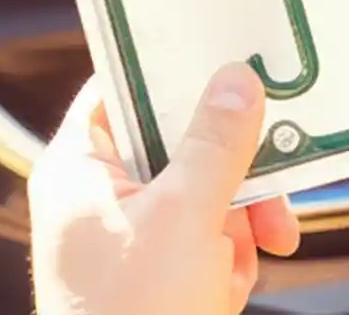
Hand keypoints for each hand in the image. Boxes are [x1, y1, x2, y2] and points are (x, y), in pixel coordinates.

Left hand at [28, 63, 299, 314]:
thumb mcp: (185, 216)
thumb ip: (215, 142)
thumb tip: (237, 80)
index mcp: (80, 169)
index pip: (121, 91)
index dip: (171, 72)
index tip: (225, 59)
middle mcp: (101, 197)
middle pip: (179, 143)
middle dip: (230, 172)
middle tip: (268, 180)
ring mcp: (132, 238)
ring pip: (205, 193)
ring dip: (238, 224)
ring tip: (245, 256)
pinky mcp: (160, 274)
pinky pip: (210, 239)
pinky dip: (229, 261)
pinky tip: (224, 290)